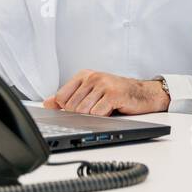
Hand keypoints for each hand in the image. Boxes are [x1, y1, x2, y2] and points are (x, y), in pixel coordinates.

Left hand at [45, 70, 168, 115]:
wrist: (144, 93)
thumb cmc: (117, 93)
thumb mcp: (91, 92)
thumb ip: (68, 97)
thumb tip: (47, 103)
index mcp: (84, 75)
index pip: (61, 97)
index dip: (68, 108)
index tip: (81, 106)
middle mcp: (93, 77)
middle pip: (71, 107)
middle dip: (82, 114)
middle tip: (97, 108)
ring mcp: (104, 84)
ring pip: (83, 112)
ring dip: (94, 115)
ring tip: (105, 108)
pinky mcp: (114, 94)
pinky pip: (97, 114)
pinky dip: (103, 116)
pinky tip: (112, 109)